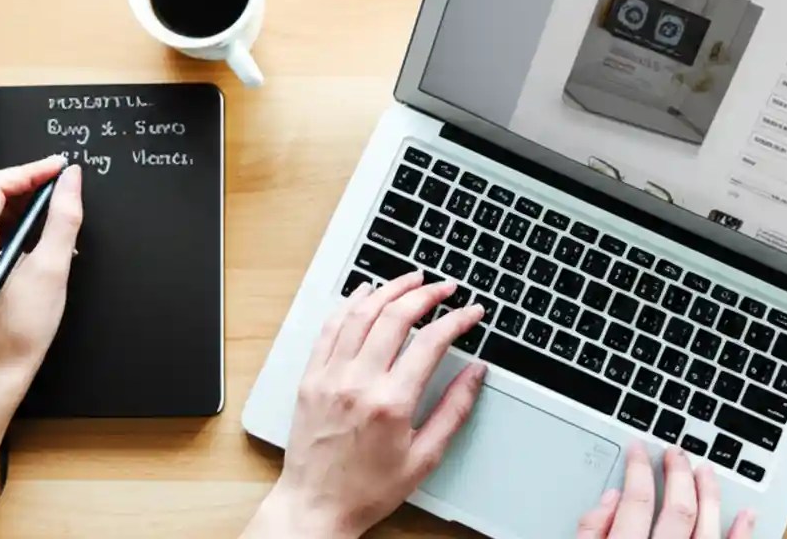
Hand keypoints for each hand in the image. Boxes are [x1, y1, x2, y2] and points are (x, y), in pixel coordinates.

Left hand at [0, 156, 82, 384]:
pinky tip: (48, 234)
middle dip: (32, 185)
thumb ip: (63, 218)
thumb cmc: (19, 327)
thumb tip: (72, 181)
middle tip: (67, 185)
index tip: (64, 168)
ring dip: (29, 206)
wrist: (0, 368)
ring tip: (62, 211)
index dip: (33, 171)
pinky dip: (23, 224)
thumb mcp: (50, 267)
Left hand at [247, 272, 486, 538]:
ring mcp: (329, 377)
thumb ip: (454, 409)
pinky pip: (330, 328)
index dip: (456, 319)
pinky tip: (365, 293)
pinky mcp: (310, 378)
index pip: (430, 342)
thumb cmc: (369, 489)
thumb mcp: (425, 456)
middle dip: (426, 294)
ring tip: (411, 279)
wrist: (316, 506)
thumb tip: (476, 372)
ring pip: (361, 314)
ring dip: (389, 289)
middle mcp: (358, 382)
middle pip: (395, 317)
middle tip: (445, 287)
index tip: (471, 312)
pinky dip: (349, 304)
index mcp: (391, 403)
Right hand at [577, 443, 754, 538]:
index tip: (638, 448)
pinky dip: (742, 533)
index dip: (637, 468)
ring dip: (709, 494)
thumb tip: (607, 501)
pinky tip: (747, 514)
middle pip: (678, 509)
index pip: (636, 501)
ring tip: (706, 470)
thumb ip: (589, 534)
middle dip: (678, 473)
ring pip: (708, 527)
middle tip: (676, 452)